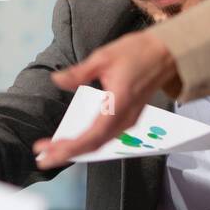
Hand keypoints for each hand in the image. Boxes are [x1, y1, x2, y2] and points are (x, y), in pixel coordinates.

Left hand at [32, 29, 179, 167]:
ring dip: (76, 149)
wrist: (167, 52)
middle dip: (67, 153)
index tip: (47, 151)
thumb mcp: (104, 57)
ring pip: (100, 143)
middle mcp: (126, 119)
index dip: (68, 147)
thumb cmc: (138, 52)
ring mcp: (129, 120)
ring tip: (52, 150)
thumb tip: (56, 80)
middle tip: (42, 156)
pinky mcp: (129, 118)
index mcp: (119, 105)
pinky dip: (87, 142)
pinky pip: (106, 137)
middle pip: (94, 145)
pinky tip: (73, 141)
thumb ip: (79, 73)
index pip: (91, 136)